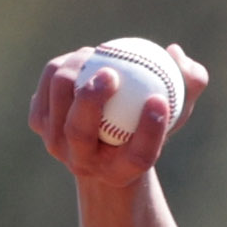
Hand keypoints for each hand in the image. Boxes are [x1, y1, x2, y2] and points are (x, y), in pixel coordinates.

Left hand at [29, 44, 208, 187]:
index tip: (159, 100)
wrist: (106, 142)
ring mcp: (56, 145)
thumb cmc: (147, 122)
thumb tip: (176, 54)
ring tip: (97, 55)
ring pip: (58, 103)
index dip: (150, 131)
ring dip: (75, 72)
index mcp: (124, 172)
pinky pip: (47, 86)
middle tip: (112, 73)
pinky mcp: (39, 121)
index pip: (139, 157)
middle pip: (79, 132)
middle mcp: (85, 164)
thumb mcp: (176, 108)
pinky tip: (84, 58)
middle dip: (91, 100)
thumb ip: (187, 83)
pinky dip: (65, 66)